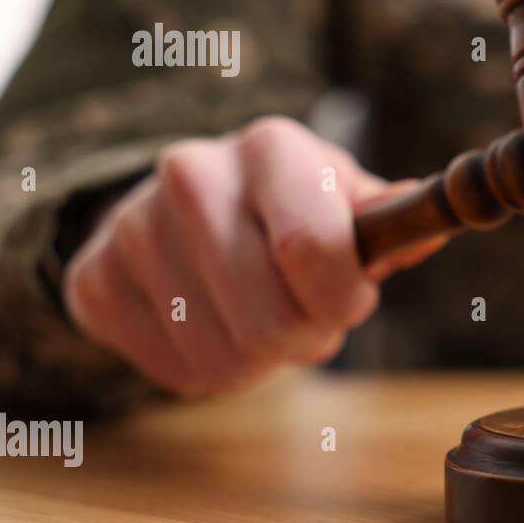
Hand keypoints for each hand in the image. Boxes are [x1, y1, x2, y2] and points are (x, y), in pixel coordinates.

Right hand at [64, 116, 445, 395]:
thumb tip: (430, 226)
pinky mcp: (93, 280)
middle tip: (306, 316)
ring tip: (258, 315)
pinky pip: (175, 373)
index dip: (343, 299)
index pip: (313, 251)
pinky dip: (207, 367)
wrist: (185, 204)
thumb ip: (390, 222)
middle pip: (271, 323)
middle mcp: (192, 176)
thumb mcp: (345, 200)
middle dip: (307, 338)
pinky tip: (210, 322)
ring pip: (224, 360)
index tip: (351, 300)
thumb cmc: (290, 207)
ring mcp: (133, 228)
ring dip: (259, 359)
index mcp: (271, 149)